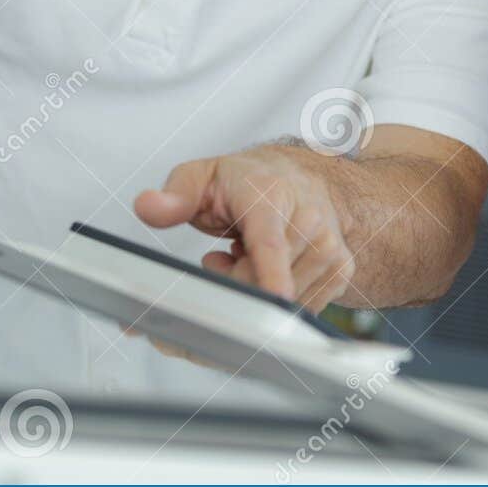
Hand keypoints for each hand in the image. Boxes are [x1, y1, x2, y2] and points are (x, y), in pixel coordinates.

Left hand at [133, 145, 355, 312]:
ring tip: (247, 258)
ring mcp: (329, 249)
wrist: (301, 179)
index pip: (271, 239)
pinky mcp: (339, 272)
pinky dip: (274, 302)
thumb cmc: (250, 182)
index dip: (271, 270)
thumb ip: (175, 194)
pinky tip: (269, 272)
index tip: (275, 296)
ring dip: (252, 293)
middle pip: (262, 283)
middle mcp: (310, 221)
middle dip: (230, 285)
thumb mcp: (203, 177)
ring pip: (280, 302)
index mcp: (273, 195)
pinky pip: (297, 309)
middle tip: (221, 258)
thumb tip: (148, 206)